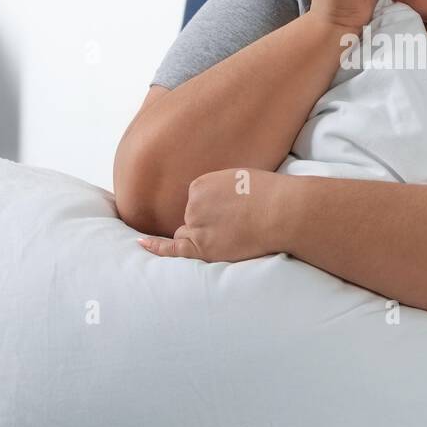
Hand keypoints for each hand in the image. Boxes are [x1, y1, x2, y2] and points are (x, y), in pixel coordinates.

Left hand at [136, 167, 282, 262]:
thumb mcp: (241, 177)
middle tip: (239, 225)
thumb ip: (221, 189)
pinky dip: (156, 247)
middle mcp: (193, 204)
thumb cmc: (270, 195)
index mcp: (200, 185)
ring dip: (204, 238)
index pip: (197, 202)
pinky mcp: (203, 248)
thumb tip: (218, 201)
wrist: (284, 212)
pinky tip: (142, 244)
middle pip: (192, 219)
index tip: (235, 210)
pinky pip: (172, 249)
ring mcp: (196, 227)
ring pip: (190, 235)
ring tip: (233, 236)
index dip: (214, 209)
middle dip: (208, 223)